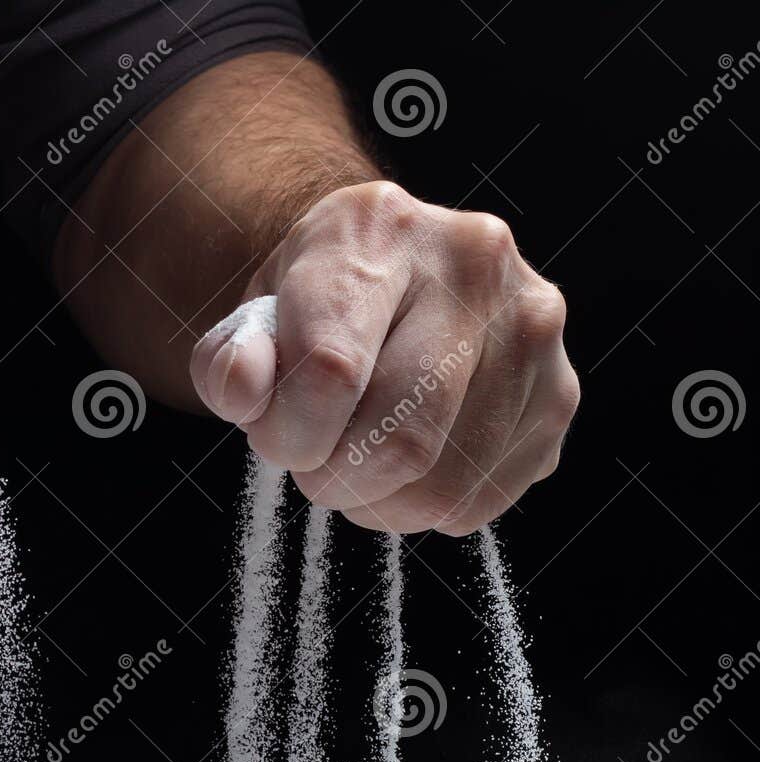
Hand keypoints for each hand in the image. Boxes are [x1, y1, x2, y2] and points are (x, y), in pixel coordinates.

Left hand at [188, 181, 578, 534]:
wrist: (386, 280)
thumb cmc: (312, 308)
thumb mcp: (252, 321)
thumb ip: (229, 361)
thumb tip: (242, 388)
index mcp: (378, 228)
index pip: (332, 370)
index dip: (288, 434)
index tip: (272, 435)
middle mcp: (474, 261)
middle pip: (400, 437)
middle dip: (333, 478)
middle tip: (313, 461)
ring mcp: (532, 327)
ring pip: (443, 483)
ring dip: (377, 503)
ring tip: (356, 462)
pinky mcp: (558, 392)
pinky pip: (480, 499)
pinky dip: (424, 508)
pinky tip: (406, 464)